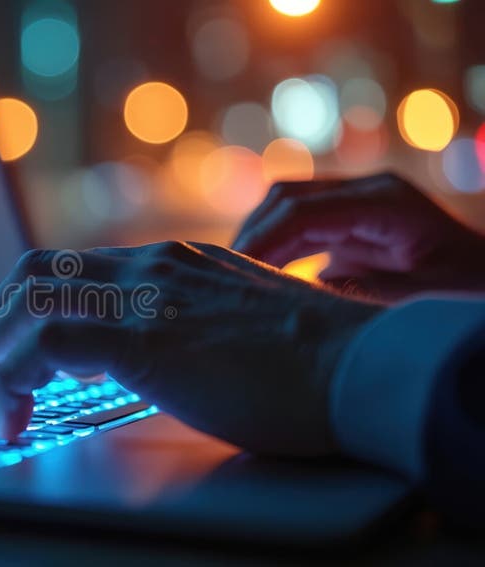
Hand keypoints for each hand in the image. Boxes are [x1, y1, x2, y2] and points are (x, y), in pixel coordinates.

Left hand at [0, 242, 383, 455]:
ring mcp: (145, 297)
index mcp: (164, 262)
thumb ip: (182, 324)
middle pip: (30, 275)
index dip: (19, 313)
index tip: (6, 362)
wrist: (360, 366)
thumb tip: (149, 356)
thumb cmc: (307, 363)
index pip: (63, 267)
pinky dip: (14, 374)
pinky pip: (49, 339)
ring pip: (27, 304)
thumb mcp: (228, 325)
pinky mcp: (148, 337)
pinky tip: (13, 415)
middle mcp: (146, 266)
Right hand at [232, 172, 484, 299]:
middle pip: (287, 196)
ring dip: (259, 237)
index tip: (237, 271)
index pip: (304, 211)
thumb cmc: (469, 288)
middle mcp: (368, 191)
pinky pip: (300, 225)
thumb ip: (366, 292)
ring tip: (236, 274)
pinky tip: (263, 275)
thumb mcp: (423, 298)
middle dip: (252, 234)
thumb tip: (306, 288)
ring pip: (286, 205)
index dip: (264, 240)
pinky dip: (277, 246)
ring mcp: (358, 202)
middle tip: (225, 273)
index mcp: (387, 203)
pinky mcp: (351, 221)